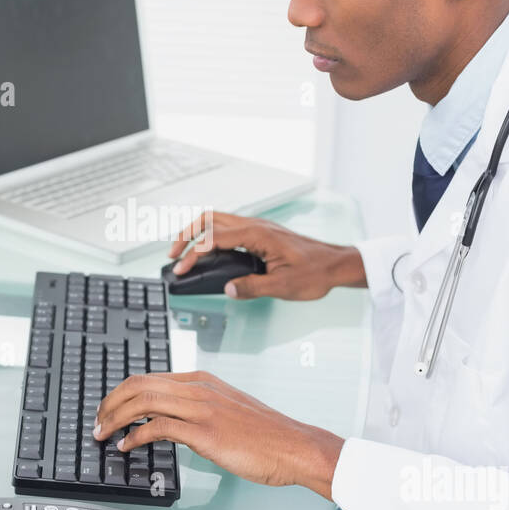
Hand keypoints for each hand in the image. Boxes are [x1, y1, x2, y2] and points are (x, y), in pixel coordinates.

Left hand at [93, 370, 343, 498]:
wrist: (294, 446)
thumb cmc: (267, 435)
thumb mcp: (228, 412)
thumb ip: (198, 411)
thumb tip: (169, 424)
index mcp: (203, 381)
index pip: (149, 377)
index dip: (122, 393)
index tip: (109, 409)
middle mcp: (198, 388)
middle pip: (139, 384)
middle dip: (110, 403)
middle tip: (97, 421)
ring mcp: (201, 408)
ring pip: (143, 401)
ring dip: (115, 418)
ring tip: (103, 434)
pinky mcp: (205, 431)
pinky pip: (158, 427)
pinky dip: (135, 436)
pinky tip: (127, 446)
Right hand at [168, 210, 365, 300]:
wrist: (335, 264)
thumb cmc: (315, 273)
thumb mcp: (283, 286)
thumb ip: (253, 287)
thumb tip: (228, 290)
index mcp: (258, 235)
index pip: (215, 239)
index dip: (193, 253)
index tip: (181, 269)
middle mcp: (256, 225)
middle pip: (210, 219)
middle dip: (187, 234)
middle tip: (173, 255)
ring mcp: (258, 227)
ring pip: (218, 220)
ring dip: (198, 233)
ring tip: (184, 253)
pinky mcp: (261, 234)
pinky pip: (229, 228)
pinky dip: (212, 237)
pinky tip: (209, 254)